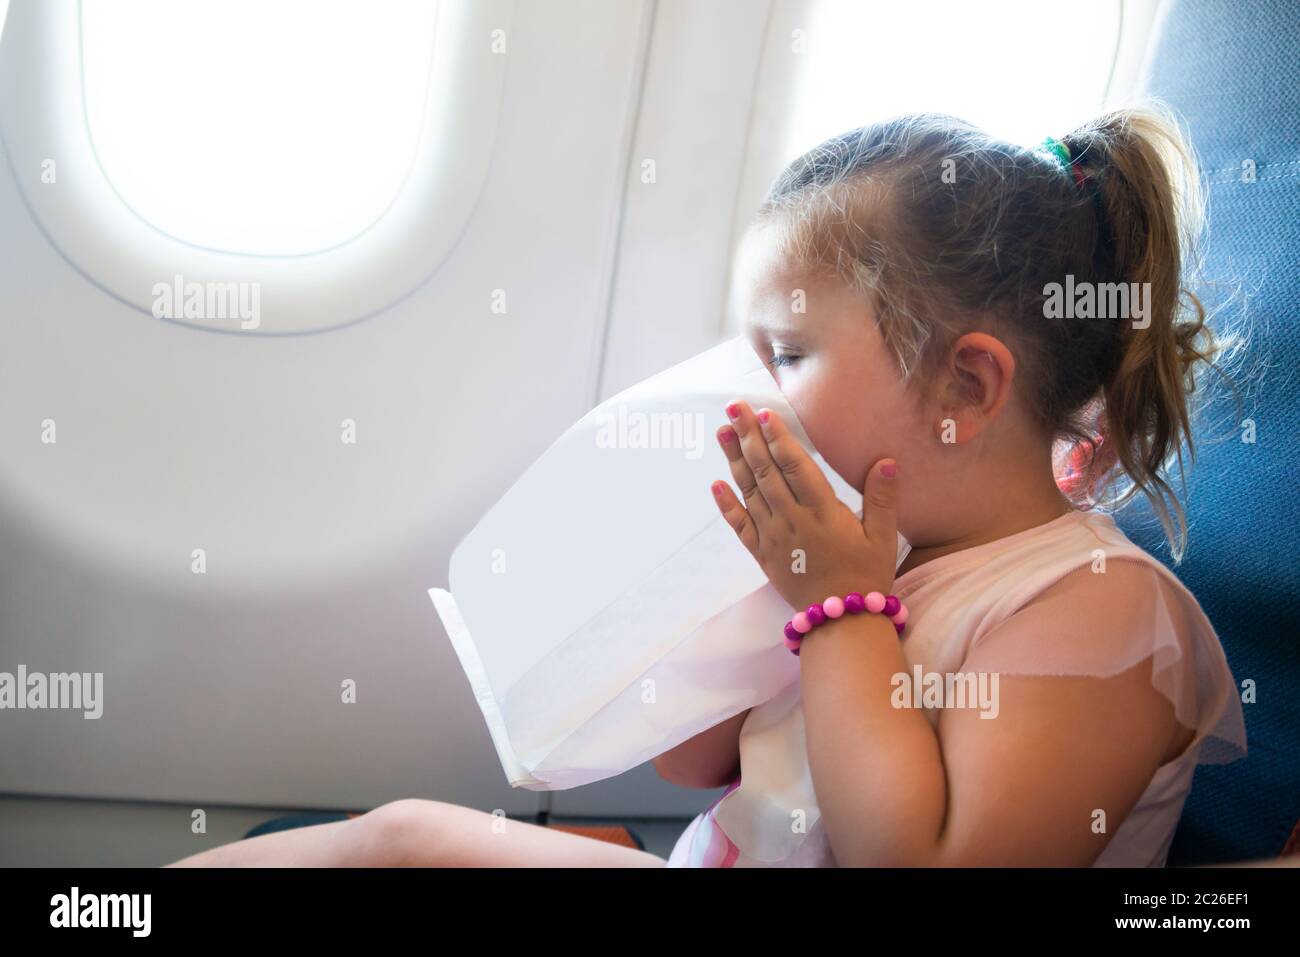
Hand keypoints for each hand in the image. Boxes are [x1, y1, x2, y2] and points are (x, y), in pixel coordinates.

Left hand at [710, 399, 898, 611]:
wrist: (840, 621)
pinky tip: (715, 483)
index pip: (796, 467)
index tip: (765, 414)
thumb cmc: (866, 575)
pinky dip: (726, 505)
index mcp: (822, 513)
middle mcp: (792, 521)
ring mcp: (773, 537)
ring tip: (723, 431)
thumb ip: (882, 498)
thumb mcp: (883, 537)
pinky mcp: (762, 554)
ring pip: (750, 492)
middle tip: (735, 406)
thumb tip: (887, 460)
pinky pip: (740, 526)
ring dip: (734, 460)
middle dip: (749, 437)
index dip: (778, 439)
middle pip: (766, 472)